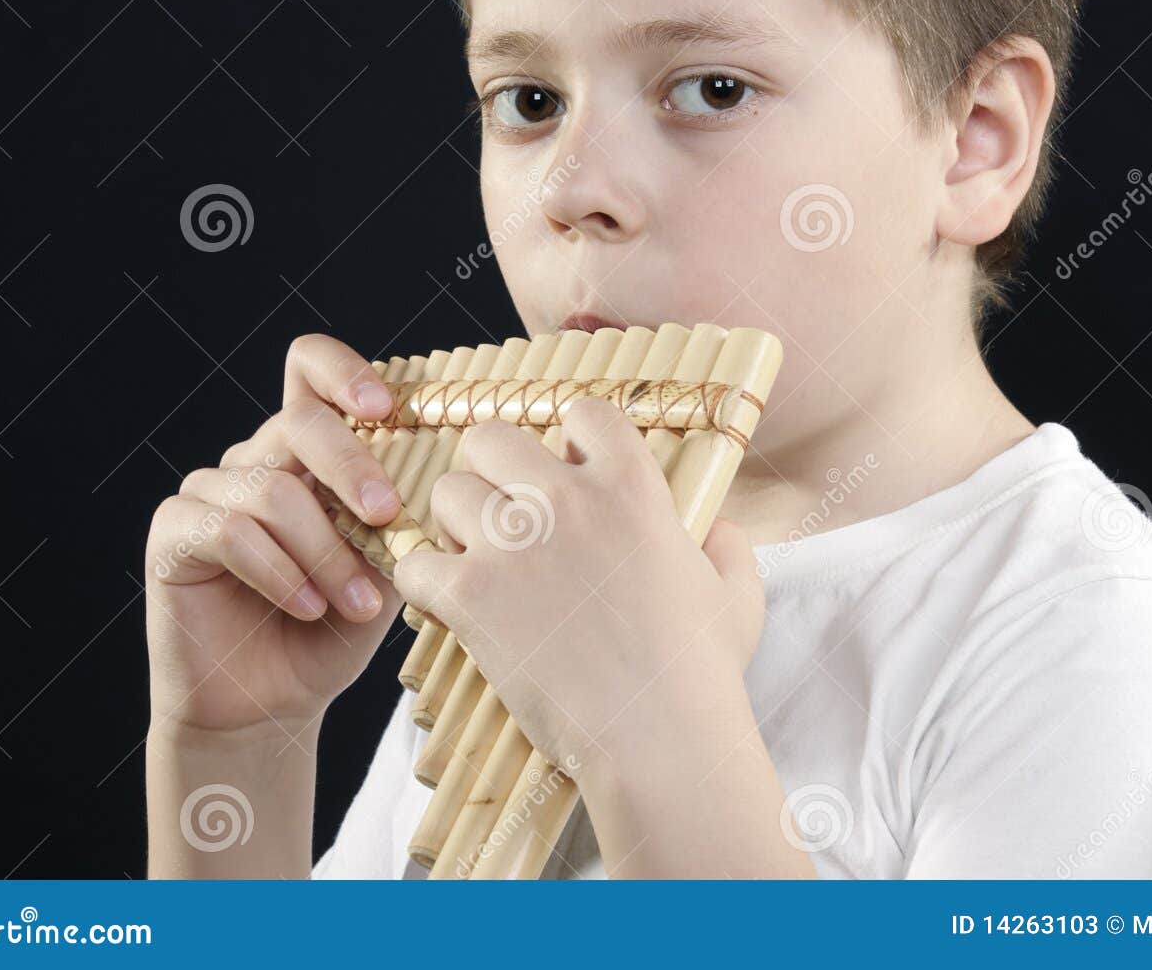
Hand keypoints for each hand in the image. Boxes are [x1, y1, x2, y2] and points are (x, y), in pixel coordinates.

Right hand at [144, 333, 406, 735]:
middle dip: (354, 467)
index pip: (309, 369)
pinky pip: (231, 531)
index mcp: (307, 453)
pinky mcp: (173, 532)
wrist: (270, 704)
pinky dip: (280, 573)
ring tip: (356, 604)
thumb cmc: (333, 630)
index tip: (385, 408)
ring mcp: (208, 491)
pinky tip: (308, 608)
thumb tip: (440, 477)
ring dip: (326, 551)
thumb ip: (404, 517)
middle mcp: (255, 459)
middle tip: (387, 516)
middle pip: (300, 422)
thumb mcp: (385, 568)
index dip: (344, 371)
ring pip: (274, 490)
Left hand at [390, 397, 765, 773]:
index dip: (571, 439)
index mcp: (631, 485)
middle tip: (503, 515)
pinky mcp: (469, 595)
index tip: (568, 474)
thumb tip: (720, 529)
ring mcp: (511, 545)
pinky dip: (424, 583)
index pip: (582, 412)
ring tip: (474, 561)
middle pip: (491, 438)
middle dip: (492, 472)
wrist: (658, 738)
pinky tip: (448, 605)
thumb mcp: (737, 595)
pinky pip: (414, 562)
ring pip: (447, 492)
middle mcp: (566, 500)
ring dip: (455, 524)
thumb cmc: (701, 671)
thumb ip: (727, 547)